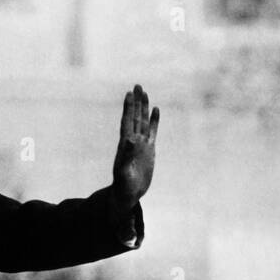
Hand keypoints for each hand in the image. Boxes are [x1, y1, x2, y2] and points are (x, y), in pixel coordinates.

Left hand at [110, 84, 158, 214]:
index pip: (127, 122)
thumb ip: (126, 156)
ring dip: (144, 108)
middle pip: (135, 117)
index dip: (128, 108)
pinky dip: (154, 121)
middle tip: (137, 85)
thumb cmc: (124, 186)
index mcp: (125, 144)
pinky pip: (152, 132)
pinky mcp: (149, 150)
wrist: (130, 194)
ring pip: (143, 122)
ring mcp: (142, 145)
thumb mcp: (124, 172)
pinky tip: (156, 110)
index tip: (129, 94)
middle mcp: (133, 141)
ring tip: (145, 93)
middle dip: (136, 102)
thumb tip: (129, 139)